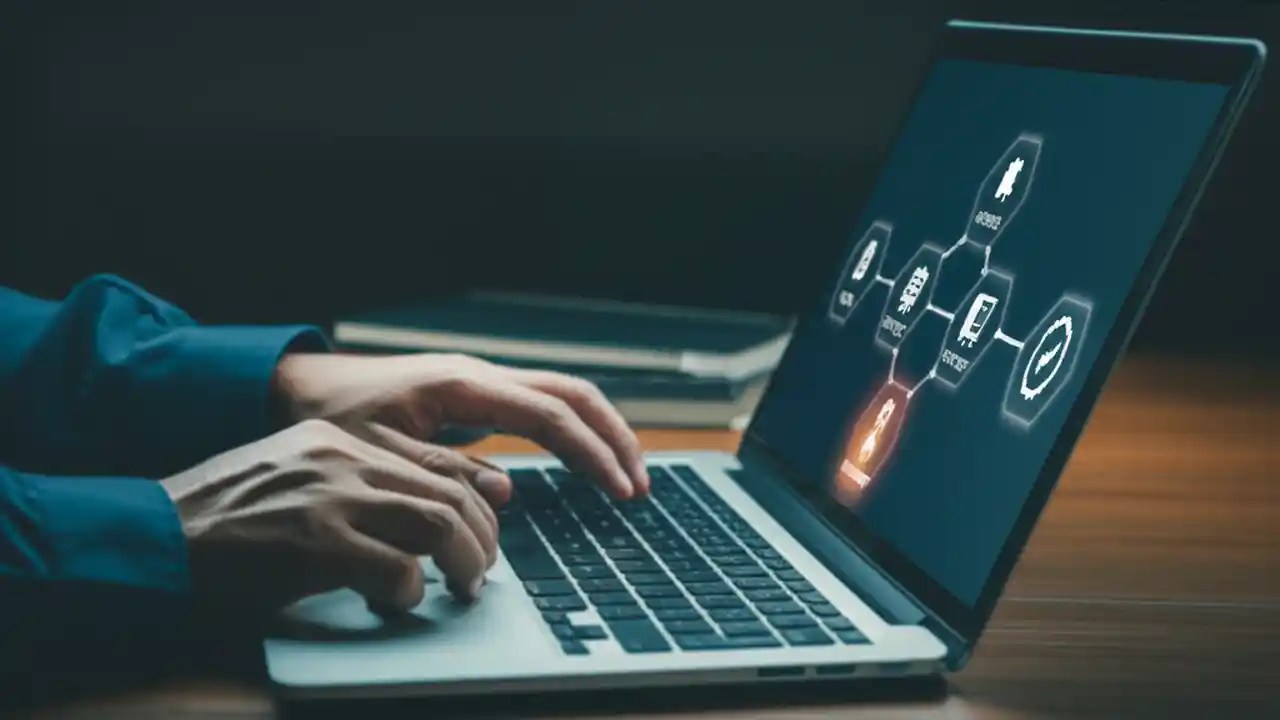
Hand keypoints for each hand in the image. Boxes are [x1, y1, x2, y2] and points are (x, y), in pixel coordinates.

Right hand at [161, 420, 496, 613]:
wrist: (156, 532)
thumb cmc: (226, 518)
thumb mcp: (297, 478)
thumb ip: (356, 483)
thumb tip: (423, 511)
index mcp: (340, 440)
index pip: (438, 461)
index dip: (476, 501)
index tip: (485, 531)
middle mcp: (342, 458)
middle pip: (449, 493)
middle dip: (480, 538)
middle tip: (479, 571)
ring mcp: (330, 497)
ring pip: (437, 524)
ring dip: (462, 563)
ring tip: (460, 588)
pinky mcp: (316, 543)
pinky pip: (397, 569)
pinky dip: (408, 592)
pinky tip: (391, 602)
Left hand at [272, 353, 648, 499]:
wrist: (298, 386)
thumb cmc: (332, 419)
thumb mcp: (377, 456)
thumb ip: (442, 474)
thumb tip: (507, 490)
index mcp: (463, 386)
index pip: (550, 416)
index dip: (592, 453)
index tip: (619, 490)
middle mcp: (481, 374)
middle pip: (573, 393)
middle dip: (613, 436)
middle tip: (639, 485)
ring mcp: (481, 381)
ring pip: (562, 395)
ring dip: (599, 431)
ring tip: (624, 476)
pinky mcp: (475, 395)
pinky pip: (539, 407)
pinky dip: (572, 432)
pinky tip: (583, 460)